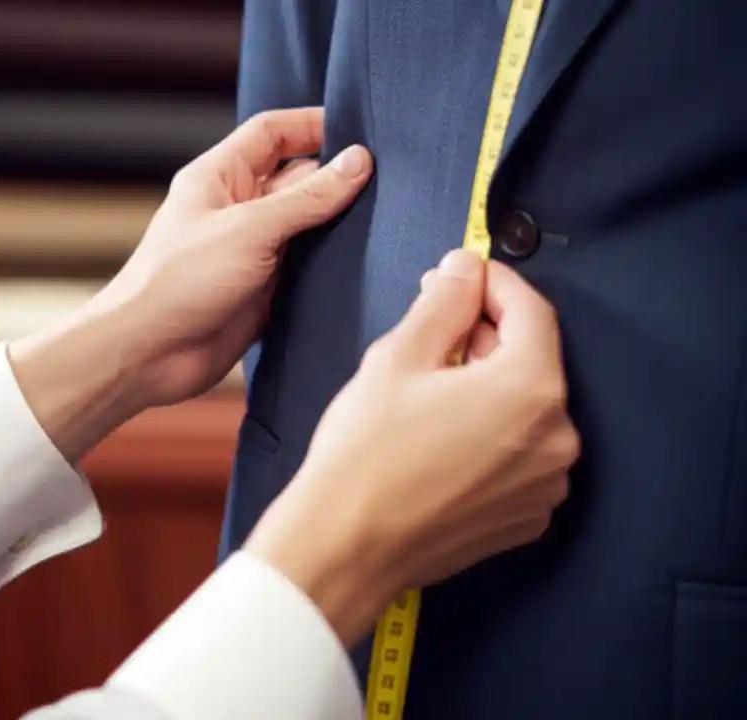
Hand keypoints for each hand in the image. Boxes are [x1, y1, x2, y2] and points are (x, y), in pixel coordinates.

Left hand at [11, 108, 372, 458]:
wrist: (147, 355)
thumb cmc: (179, 282)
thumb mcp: (249, 229)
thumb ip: (307, 197)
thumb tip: (358, 161)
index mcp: (219, 177)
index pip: (271, 133)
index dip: (313, 124)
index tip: (362, 127)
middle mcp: (236, 209)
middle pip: (296, 178)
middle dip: (336, 177)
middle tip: (390, 180)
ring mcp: (251, 251)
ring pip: (305, 224)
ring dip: (338, 223)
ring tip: (389, 218)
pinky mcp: (263, 290)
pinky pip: (305, 267)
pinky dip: (331, 264)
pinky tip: (366, 261)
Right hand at [245, 250, 579, 645]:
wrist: (345, 546)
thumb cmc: (364, 454)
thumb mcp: (396, 357)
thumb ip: (443, 302)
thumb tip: (466, 269)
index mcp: (531, 389)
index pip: (532, 311)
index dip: (495, 284)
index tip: (463, 275)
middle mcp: (557, 439)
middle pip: (532, 362)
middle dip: (487, 338)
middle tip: (433, 333)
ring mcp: (546, 486)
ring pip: (526, 411)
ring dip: (489, 389)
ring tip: (430, 394)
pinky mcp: (526, 519)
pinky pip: (520, 458)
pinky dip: (492, 437)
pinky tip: (441, 440)